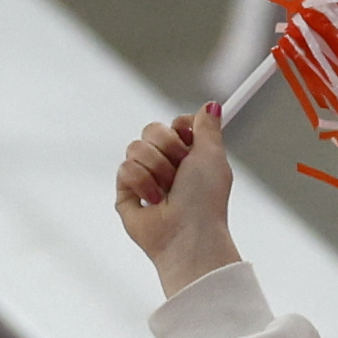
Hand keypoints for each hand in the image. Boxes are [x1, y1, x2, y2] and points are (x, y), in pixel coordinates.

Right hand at [115, 103, 240, 297]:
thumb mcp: (213, 155)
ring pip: (136, 147)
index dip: (181, 127)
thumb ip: (208, 128)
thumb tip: (212, 105)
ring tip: (167, 191)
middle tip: (180, 168)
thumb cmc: (205, 199)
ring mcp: (146, 178)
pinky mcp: (127, 192)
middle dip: (167, 146)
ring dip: (156, 168)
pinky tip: (153, 201)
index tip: (190, 140)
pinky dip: (142, 182)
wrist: (186, 233)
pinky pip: (124, 168)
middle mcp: (168, 165)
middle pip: (152, 129)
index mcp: (191, 156)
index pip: (175, 124)